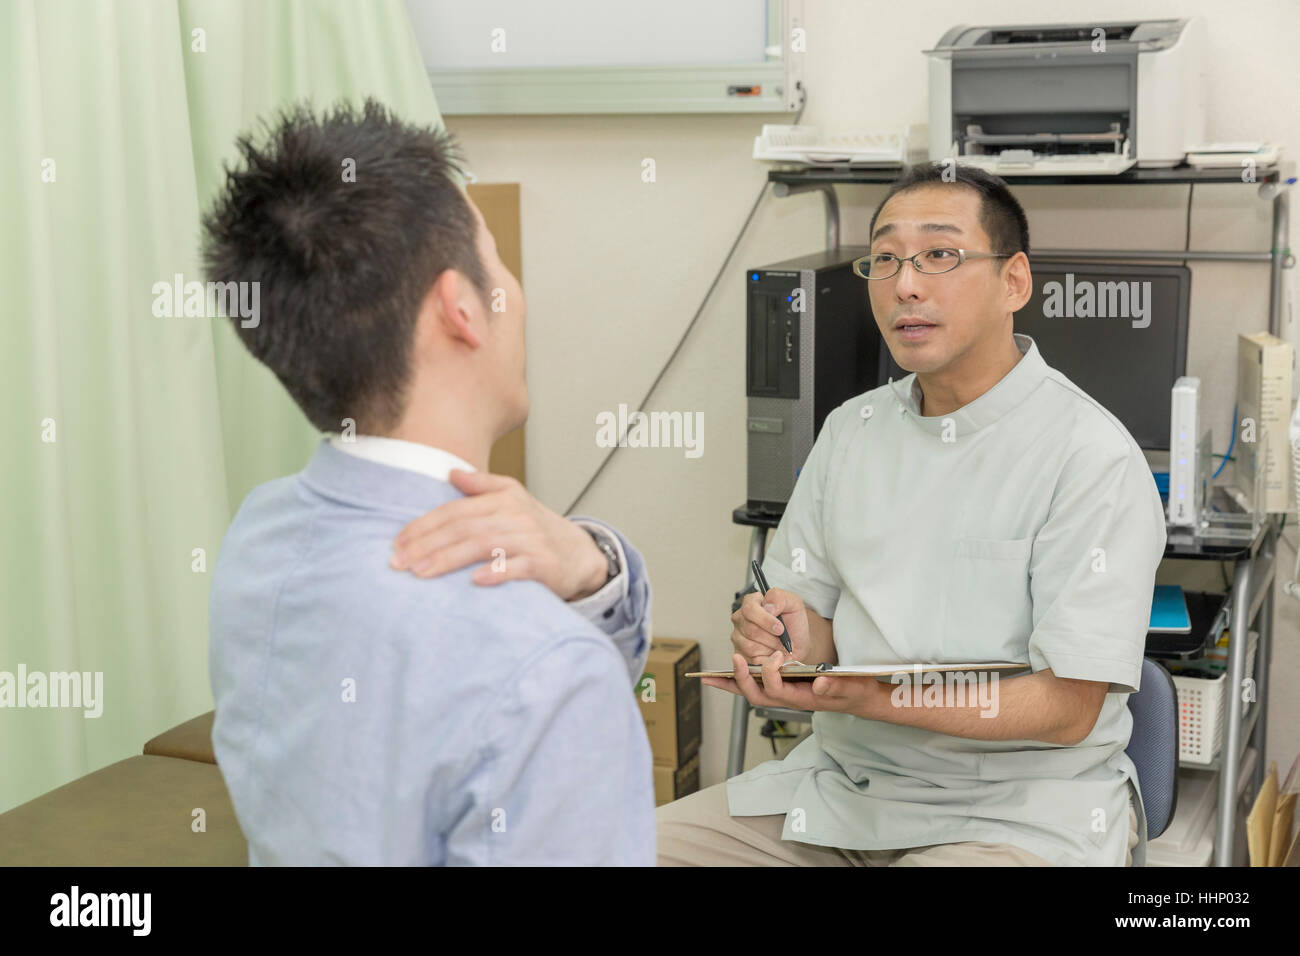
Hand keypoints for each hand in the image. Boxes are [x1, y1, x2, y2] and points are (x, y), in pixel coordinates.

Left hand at [389, 469, 608, 600]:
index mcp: (503, 499)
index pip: (455, 510)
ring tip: (421, 572)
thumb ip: (482, 486)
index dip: (424, 525)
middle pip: (463, 528)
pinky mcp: (544, 565)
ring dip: (449, 559)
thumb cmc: (537, 529)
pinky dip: (496, 572)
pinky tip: (474, 580)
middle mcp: (516, 516)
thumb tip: (450, 473)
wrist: (579, 555)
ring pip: (483, 546)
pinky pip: (517, 567)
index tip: (398, 543)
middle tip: (398, 562)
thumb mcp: (513, 500)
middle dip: (427, 544)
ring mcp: (531, 540)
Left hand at [701, 653, 889, 719]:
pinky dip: (737, 683)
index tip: (777, 656)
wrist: (856, 697)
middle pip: (758, 695)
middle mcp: (789, 699)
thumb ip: (835, 686)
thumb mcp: (850, 687)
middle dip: (743, 680)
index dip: (772, 675)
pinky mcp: (782, 689)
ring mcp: (784, 695)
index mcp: (803, 699)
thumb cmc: (853, 691)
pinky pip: (755, 688)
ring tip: (710, 677)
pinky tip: (723, 677)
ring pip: (752, 693)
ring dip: (733, 684)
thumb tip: (819, 684)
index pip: (778, 691)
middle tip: (735, 659)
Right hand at [729, 587, 811, 663]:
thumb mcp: (794, 604)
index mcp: (751, 602)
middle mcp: (740, 618)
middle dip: (771, 637)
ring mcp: (738, 636)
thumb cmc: (793, 622)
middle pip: (750, 630)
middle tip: (783, 638)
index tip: (780, 628)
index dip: (765, 620)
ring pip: (750, 646)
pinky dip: (766, 658)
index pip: (749, 609)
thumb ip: (780, 598)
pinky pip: (751, 659)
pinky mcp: (740, 653)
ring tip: (778, 644)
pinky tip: (772, 652)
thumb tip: (767, 607)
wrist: (796, 642)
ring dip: (770, 648)